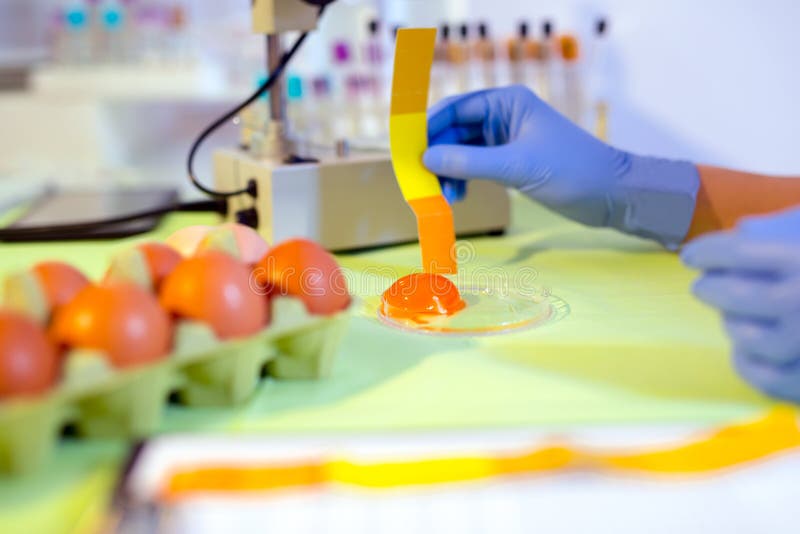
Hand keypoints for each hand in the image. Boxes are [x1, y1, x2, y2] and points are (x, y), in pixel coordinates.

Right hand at [425, 86, 698, 247]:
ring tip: (445, 197)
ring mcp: (505, 140)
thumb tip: (426, 160)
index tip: (405, 151)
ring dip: (448, 173)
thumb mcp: (517, 166)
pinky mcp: (509, 162)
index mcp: (506, 102)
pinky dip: (462, 181)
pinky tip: (459, 197)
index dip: (427, 128)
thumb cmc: (572, 170)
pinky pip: (474, 167)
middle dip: (436, 156)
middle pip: (453, 132)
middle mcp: (502, 116)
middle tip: (421, 183)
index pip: (454, 108)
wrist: (611, 195)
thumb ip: (469, 163)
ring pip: (461, 152)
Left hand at [682, 207, 799, 402]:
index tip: (692, 254)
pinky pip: (768, 380)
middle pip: (732, 295)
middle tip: (703, 284)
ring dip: (732, 325)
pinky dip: (749, 366)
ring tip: (732, 317)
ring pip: (745, 338)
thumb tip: (746, 230)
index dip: (707, 251)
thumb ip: (793, 226)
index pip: (736, 251)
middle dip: (711, 287)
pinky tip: (744, 353)